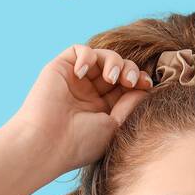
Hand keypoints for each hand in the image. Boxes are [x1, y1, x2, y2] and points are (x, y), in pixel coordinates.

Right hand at [10, 44, 153, 175]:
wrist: (47, 144)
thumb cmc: (81, 143)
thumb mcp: (115, 126)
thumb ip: (130, 105)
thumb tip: (146, 88)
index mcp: (103, 110)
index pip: (126, 86)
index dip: (139, 80)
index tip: (147, 84)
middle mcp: (89, 94)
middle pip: (118, 68)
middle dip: (129, 69)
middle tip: (130, 80)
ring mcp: (75, 81)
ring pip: (101, 56)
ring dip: (113, 61)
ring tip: (111, 77)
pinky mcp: (60, 69)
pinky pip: (79, 50)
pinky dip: (87, 56)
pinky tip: (83, 73)